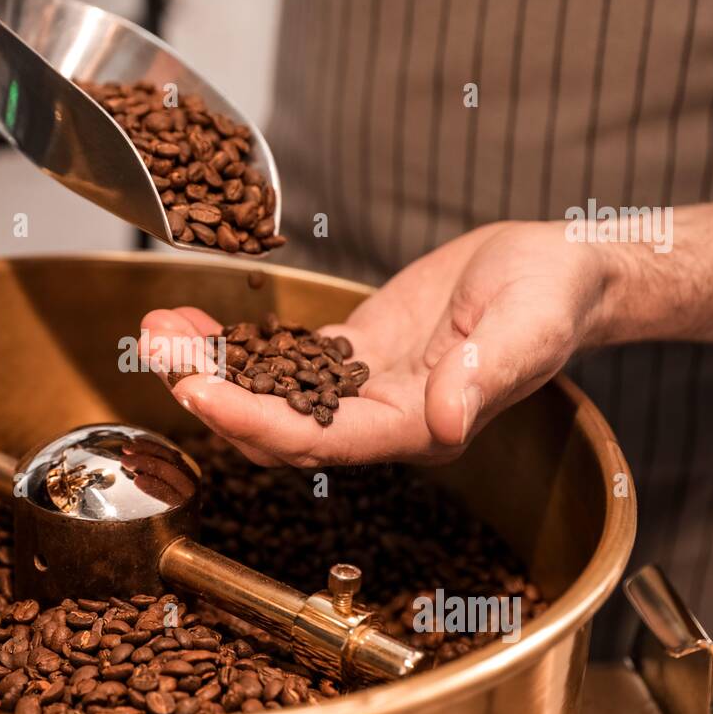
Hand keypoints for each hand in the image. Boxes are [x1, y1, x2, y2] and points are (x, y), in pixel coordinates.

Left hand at [141, 220, 617, 466]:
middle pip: (279, 426)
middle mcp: (383, 420)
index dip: (257, 423)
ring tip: (156, 331)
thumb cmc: (553, 297)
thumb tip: (445, 424)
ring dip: (213, 368)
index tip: (200, 393)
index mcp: (421, 427)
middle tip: (154, 352)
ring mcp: (363, 390)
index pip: (322, 442)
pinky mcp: (355, 355)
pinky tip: (197, 322)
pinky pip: (285, 360)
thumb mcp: (529, 327)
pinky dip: (240, 345)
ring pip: (272, 396)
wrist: (558, 271)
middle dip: (213, 394)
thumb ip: (486, 377)